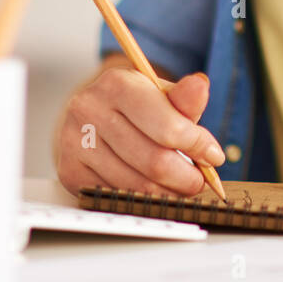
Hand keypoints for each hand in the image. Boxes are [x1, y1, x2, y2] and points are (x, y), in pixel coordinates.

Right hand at [55, 67, 225, 198]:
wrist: (96, 113)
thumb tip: (200, 86)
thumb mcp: (163, 95)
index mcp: (116, 83)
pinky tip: (150, 189)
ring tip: (179, 186)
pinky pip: (115, 197)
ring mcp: (74, 142)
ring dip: (166, 192)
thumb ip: (185, 98)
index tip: (213, 156)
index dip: (197, 146)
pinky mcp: (69, 170)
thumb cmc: (135, 106)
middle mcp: (89, 109)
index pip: (167, 126)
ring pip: (135, 185)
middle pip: (153, 161)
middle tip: (199, 181)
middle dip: (186, 177)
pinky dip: (140, 198)